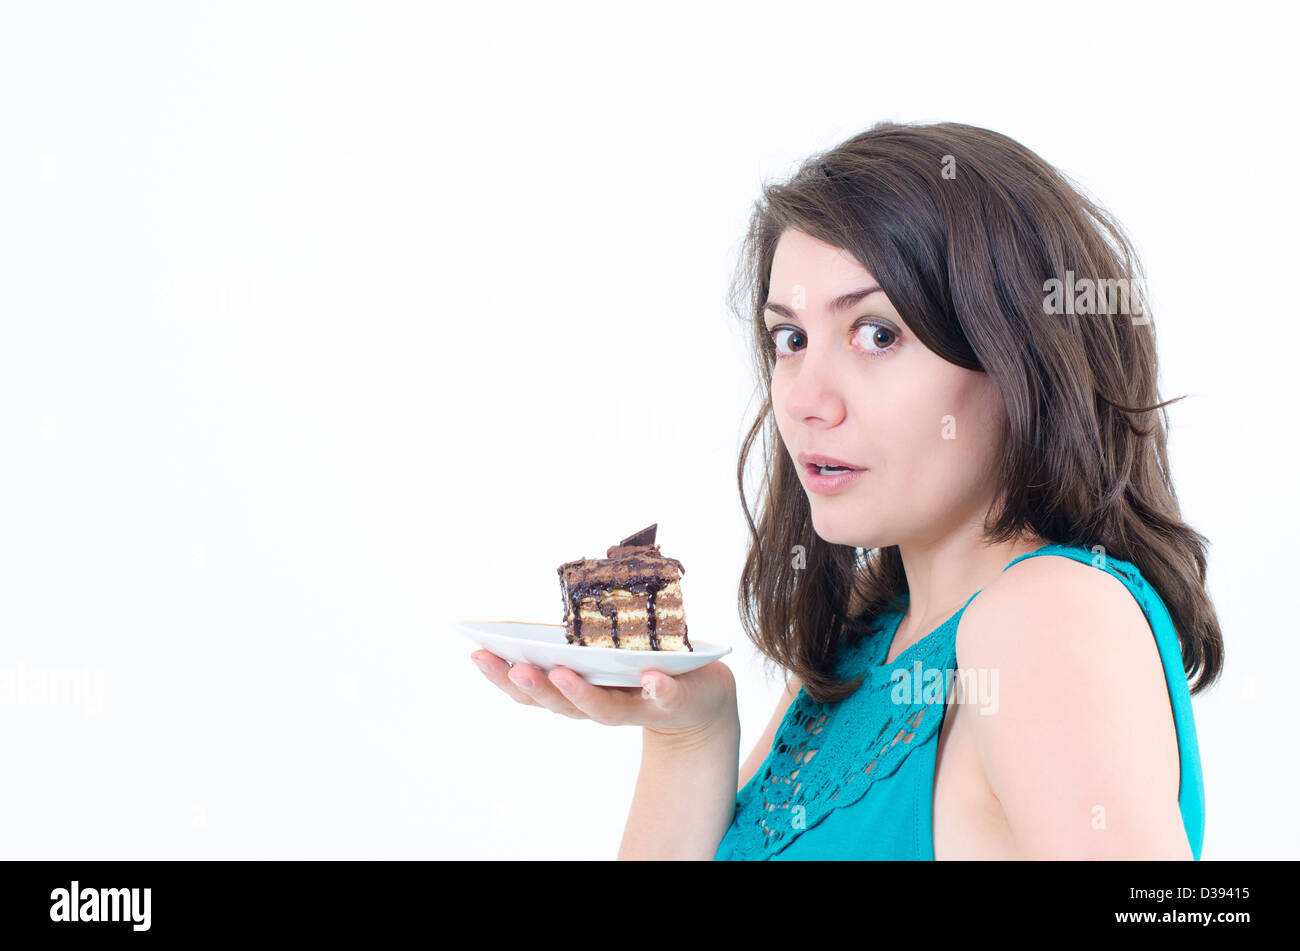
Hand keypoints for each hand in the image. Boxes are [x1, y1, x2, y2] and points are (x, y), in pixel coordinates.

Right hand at [470, 649, 736, 736]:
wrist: (698, 699)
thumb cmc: (639, 667)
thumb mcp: (600, 652)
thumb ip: (572, 638)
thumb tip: (536, 605)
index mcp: (574, 690)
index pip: (529, 688)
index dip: (500, 674)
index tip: (476, 652)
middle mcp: (597, 704)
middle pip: (557, 702)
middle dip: (533, 685)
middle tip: (514, 666)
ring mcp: (633, 705)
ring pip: (602, 708)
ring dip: (580, 693)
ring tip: (562, 673)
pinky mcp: (671, 700)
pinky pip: (664, 698)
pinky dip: (657, 691)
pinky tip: (650, 679)